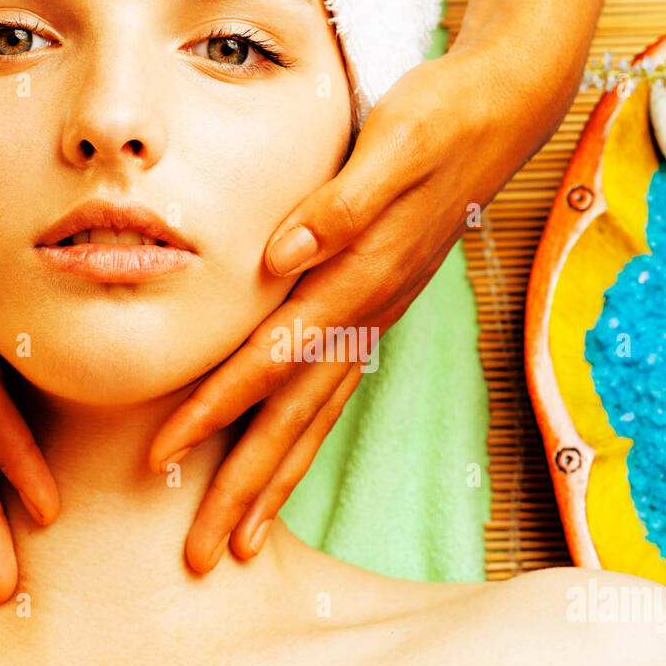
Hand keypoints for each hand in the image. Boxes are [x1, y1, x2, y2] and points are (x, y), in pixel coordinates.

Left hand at [148, 36, 561, 572]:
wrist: (502, 112)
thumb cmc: (442, 116)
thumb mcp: (397, 139)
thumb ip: (344, 200)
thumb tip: (283, 252)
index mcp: (359, 276)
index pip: (272, 358)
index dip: (215, 407)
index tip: (163, 456)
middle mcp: (367, 313)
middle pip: (294, 417)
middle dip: (244, 486)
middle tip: (199, 554)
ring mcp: (376, 319)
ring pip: (319, 419)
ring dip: (278, 483)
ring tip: (242, 540)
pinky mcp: (378, 312)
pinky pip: (336, 395)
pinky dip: (306, 442)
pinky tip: (286, 467)